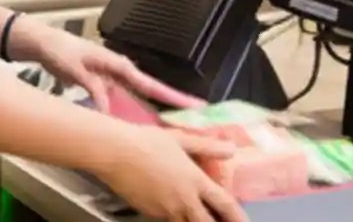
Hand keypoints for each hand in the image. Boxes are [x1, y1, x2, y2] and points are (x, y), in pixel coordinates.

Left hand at [34, 28, 206, 113]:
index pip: (151, 84)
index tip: (195, 105)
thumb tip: (106, 111)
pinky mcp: (102, 87)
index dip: (174, 97)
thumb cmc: (59, 49)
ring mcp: (112, 81)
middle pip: (151, 94)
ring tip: (173, 131)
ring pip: (137, 102)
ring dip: (152, 115)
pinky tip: (138, 130)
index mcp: (119, 65)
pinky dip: (129, 116)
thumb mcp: (76, 70)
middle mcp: (120, 73)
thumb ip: (93, 90)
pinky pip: (121, 105)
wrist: (42, 44)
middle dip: (173, 107)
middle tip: (196, 121)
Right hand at [97, 126, 246, 221]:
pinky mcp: (149, 213)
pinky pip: (168, 220)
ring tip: (196, 216)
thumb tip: (232, 148)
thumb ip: (206, 147)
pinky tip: (173, 209)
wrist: (114, 152)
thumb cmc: (147, 141)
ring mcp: (166, 210)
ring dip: (193, 221)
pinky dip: (175, 218)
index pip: (224, 204)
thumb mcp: (179, 139)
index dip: (238, 217)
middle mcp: (184, 200)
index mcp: (195, 181)